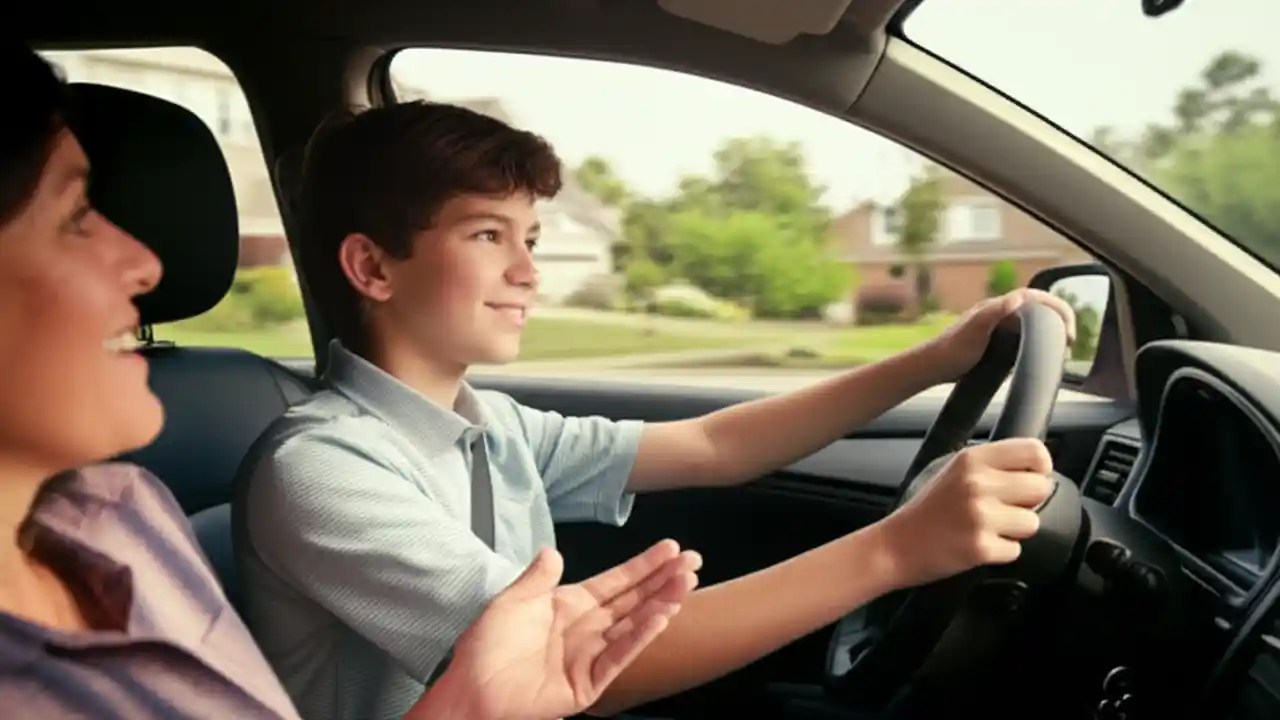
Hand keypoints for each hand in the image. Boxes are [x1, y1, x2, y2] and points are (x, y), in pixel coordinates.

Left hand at [418, 540, 701, 719]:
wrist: (471, 691)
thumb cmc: (485, 648)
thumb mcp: (511, 602)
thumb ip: (537, 578)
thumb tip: (552, 551)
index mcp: (570, 606)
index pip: (616, 582)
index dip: (643, 566)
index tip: (671, 548)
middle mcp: (586, 628)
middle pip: (633, 600)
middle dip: (664, 581)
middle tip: (694, 561)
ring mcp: (590, 655)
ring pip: (634, 624)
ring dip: (661, 604)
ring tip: (686, 584)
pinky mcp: (589, 682)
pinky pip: (619, 655)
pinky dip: (640, 636)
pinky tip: (660, 616)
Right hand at [876, 439, 1055, 588]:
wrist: (895, 546)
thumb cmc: (928, 511)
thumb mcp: (954, 471)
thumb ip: (992, 465)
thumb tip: (1037, 469)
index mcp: (972, 459)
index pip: (1034, 450)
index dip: (1040, 468)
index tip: (1030, 478)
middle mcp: (977, 483)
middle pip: (1041, 487)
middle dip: (1028, 502)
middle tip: (1004, 509)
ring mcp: (980, 516)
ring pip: (1033, 522)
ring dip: (1015, 530)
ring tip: (987, 528)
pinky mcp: (981, 547)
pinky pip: (1015, 550)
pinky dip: (1000, 552)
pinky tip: (977, 545)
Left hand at [920, 288, 1076, 382]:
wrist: (930, 367)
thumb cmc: (950, 351)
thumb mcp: (974, 331)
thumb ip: (994, 312)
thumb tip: (1018, 298)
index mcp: (997, 307)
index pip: (1035, 297)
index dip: (1056, 307)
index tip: (1069, 327)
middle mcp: (998, 313)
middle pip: (1037, 308)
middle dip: (1057, 318)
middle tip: (1070, 339)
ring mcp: (997, 327)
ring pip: (1031, 322)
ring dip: (1049, 330)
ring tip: (1063, 345)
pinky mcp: (994, 341)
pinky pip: (1023, 336)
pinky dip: (1037, 341)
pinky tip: (1040, 354)